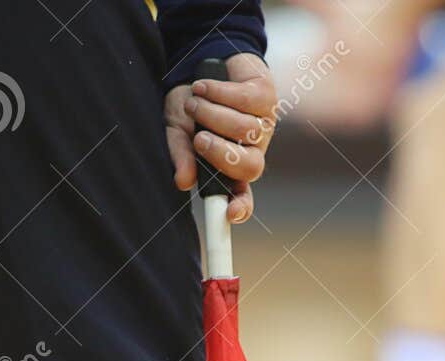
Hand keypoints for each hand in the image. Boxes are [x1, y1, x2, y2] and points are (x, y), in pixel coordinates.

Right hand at [165, 53, 276, 223]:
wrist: (201, 61)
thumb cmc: (191, 103)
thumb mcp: (178, 130)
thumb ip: (182, 156)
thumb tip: (183, 182)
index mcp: (232, 166)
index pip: (242, 196)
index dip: (239, 207)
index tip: (230, 214)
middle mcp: (252, 149)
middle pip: (250, 166)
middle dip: (221, 154)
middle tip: (199, 139)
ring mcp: (264, 123)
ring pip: (244, 130)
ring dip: (211, 114)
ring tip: (194, 102)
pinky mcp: (267, 96)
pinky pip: (243, 101)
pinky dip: (216, 92)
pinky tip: (203, 87)